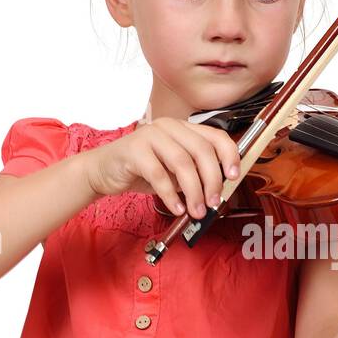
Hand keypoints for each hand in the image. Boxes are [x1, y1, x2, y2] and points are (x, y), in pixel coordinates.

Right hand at [86, 117, 242, 217]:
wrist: (104, 171)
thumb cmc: (142, 172)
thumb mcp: (175, 173)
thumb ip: (195, 175)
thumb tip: (218, 191)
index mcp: (184, 128)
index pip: (216, 136)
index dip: (229, 156)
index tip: (234, 177)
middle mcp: (169, 127)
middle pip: (201, 151)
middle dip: (212, 180)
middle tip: (213, 203)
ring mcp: (151, 135)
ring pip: (182, 163)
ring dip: (194, 191)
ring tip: (196, 211)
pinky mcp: (134, 150)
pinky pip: (159, 175)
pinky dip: (171, 195)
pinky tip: (176, 208)